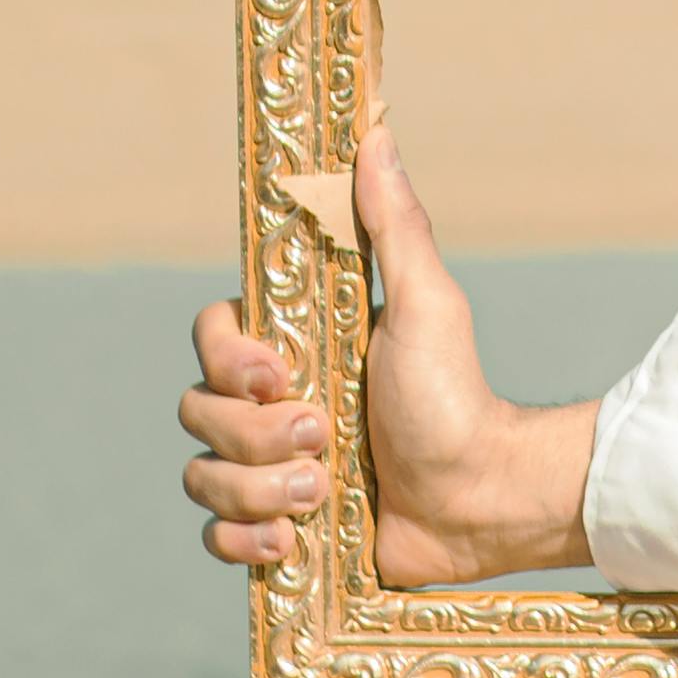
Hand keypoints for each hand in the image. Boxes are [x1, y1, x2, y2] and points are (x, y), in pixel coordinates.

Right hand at [175, 124, 597, 585]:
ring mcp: (269, 468)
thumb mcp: (426, 306)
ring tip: (324, 492)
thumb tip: (376, 135)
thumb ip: (395, 227)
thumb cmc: (456, 396)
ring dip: (259, 490)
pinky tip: (297, 540)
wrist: (481, 498)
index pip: (211, 337)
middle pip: (197, 410)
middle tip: (323, 438)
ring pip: (201, 475)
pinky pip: (216, 537)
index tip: (279, 374)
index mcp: (295, 348)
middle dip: (256, 434)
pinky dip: (248, 542)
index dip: (228, 358)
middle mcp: (270, 406)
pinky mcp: (278, 528)